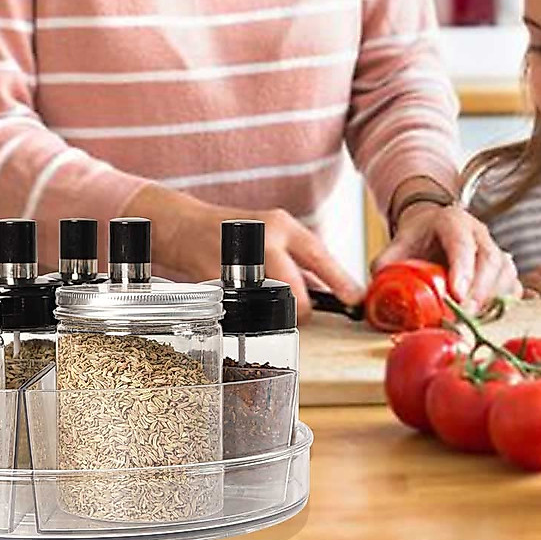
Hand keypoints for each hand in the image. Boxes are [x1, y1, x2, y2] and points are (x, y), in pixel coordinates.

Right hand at [129, 185, 362, 320]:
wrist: (185, 227)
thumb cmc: (235, 233)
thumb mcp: (273, 236)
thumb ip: (298, 261)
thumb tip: (331, 292)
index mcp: (281, 226)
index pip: (317, 254)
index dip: (339, 279)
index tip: (356, 298)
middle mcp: (262, 239)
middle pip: (293, 287)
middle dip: (302, 308)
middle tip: (304, 314)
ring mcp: (237, 260)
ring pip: (269, 302)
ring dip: (275, 313)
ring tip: (270, 307)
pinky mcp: (215, 279)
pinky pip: (244, 308)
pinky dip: (250, 313)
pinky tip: (246, 304)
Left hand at [374, 202, 520, 312]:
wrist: (434, 229)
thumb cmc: (419, 239)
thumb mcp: (399, 244)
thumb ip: (387, 264)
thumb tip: (376, 294)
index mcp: (453, 221)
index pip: (462, 243)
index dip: (462, 269)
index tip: (457, 294)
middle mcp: (479, 233)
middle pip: (490, 260)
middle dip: (479, 291)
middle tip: (464, 315)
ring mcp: (495, 249)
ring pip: (506, 273)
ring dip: (492, 300)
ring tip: (472, 319)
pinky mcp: (504, 269)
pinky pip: (513, 286)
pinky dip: (503, 303)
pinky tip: (487, 315)